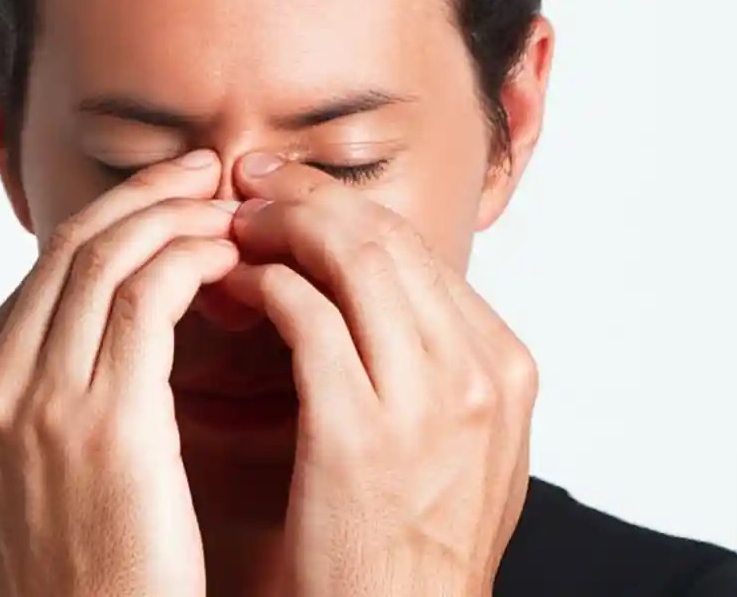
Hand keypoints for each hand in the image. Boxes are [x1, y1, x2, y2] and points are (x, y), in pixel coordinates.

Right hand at [0, 149, 239, 596]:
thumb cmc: (89, 570)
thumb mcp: (33, 475)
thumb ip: (43, 395)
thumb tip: (89, 328)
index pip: (42, 273)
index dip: (110, 222)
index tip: (166, 199)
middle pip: (69, 248)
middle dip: (144, 196)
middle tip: (203, 173)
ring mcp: (34, 402)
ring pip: (106, 257)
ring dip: (175, 218)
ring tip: (228, 207)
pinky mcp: (102, 420)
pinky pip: (146, 298)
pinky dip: (190, 259)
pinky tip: (227, 254)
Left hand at [223, 153, 538, 596]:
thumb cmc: (409, 552)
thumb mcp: (456, 450)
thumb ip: (432, 367)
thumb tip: (377, 295)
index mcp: (503, 369)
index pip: (421, 252)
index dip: (348, 210)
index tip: (297, 196)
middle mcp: (479, 374)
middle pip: (389, 239)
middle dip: (311, 198)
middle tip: (253, 183)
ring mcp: (427, 402)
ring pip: (353, 257)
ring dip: (282, 227)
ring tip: (235, 223)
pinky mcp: (360, 432)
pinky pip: (307, 316)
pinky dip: (263, 284)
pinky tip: (232, 284)